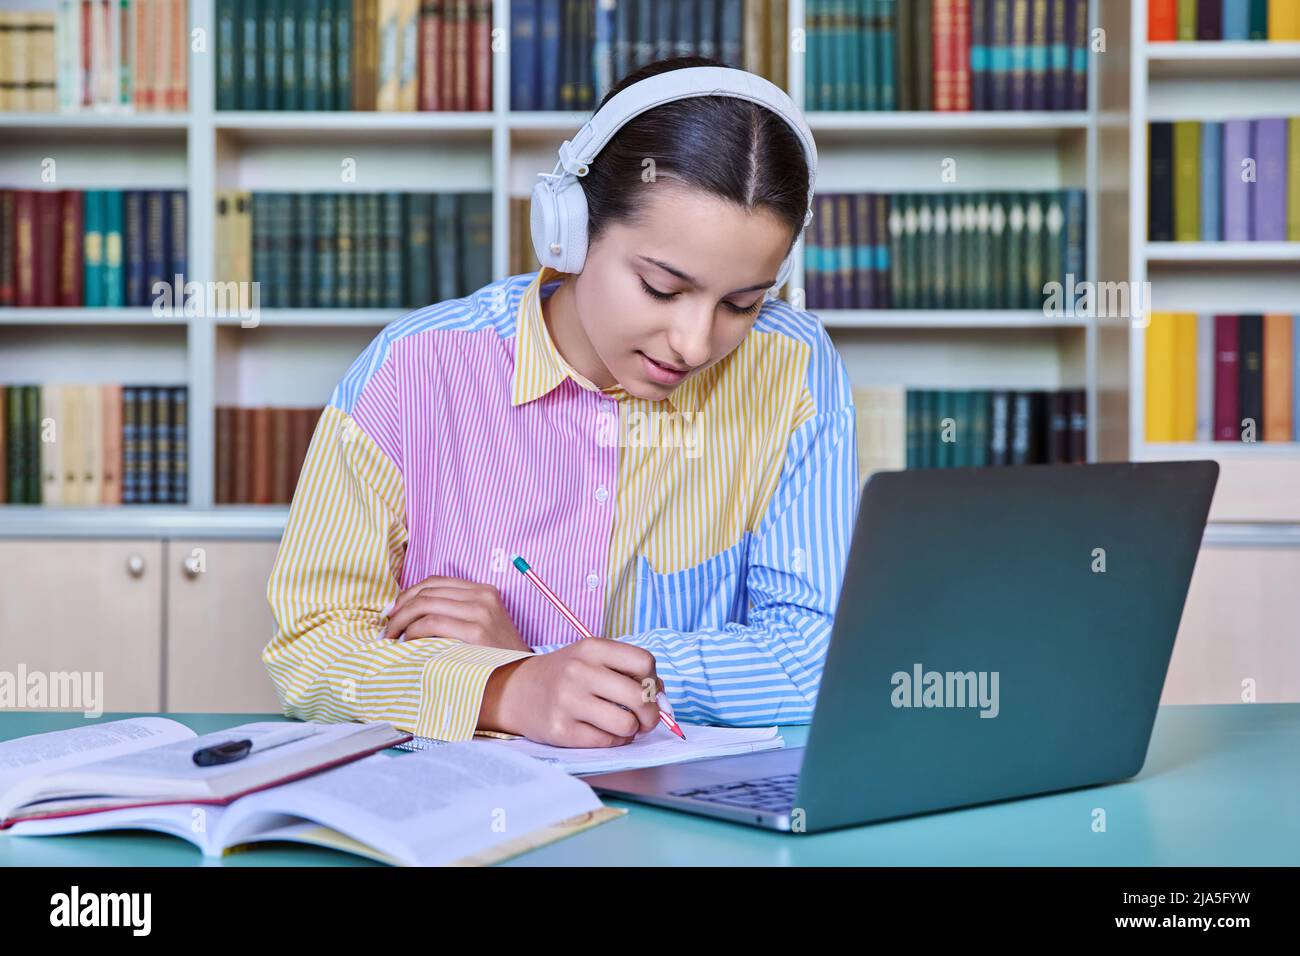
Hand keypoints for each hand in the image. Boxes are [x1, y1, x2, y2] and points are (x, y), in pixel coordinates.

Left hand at [382, 576, 529, 652]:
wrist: (523, 678)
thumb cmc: (496, 657)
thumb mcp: (482, 624)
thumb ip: (456, 612)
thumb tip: (411, 609)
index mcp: (484, 591)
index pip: (436, 581)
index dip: (409, 593)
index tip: (394, 611)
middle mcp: (483, 596)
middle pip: (428, 591)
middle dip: (400, 608)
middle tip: (388, 626)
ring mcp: (481, 613)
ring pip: (426, 604)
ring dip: (402, 620)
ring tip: (392, 636)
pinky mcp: (475, 632)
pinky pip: (431, 623)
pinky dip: (413, 631)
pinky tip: (407, 643)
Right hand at [479, 638, 665, 747]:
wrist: (517, 691)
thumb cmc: (566, 675)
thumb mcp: (592, 658)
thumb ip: (628, 672)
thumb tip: (664, 701)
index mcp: (591, 648)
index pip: (644, 662)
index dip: (653, 679)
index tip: (647, 689)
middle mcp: (579, 671)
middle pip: (640, 696)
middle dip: (651, 714)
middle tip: (646, 718)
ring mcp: (568, 702)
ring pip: (626, 724)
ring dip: (631, 730)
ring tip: (623, 725)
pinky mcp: (561, 731)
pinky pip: (606, 742)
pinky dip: (614, 741)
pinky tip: (605, 732)